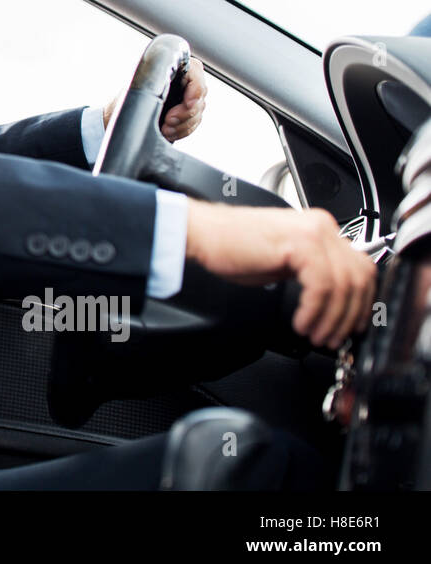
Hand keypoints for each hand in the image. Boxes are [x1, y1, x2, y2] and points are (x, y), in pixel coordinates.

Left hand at [101, 57, 207, 142]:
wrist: (119, 115)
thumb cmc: (125, 96)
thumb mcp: (136, 85)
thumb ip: (152, 79)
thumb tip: (161, 78)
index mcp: (172, 67)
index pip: (195, 74)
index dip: (195, 90)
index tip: (188, 104)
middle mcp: (182, 80)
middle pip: (199, 97)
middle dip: (185, 113)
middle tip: (168, 122)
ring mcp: (185, 97)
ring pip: (197, 112)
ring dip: (183, 125)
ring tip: (165, 130)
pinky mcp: (184, 113)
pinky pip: (193, 123)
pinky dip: (182, 131)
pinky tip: (168, 133)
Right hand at [184, 202, 376, 348]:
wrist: (203, 234)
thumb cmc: (232, 247)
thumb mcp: (283, 263)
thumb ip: (311, 275)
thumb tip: (331, 303)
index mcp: (320, 229)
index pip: (360, 267)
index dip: (361, 302)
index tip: (351, 325)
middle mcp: (322, 226)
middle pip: (360, 277)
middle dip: (350, 315)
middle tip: (333, 337)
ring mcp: (313, 232)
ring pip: (344, 284)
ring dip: (332, 318)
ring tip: (315, 333)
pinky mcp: (299, 243)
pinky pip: (322, 286)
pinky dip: (315, 310)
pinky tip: (301, 322)